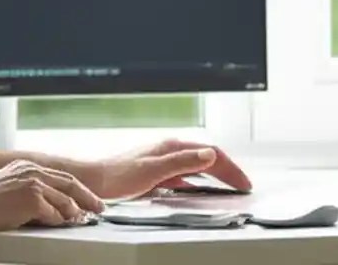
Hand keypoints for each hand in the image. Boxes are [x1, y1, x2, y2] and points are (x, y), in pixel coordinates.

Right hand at [0, 159, 105, 236]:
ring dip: (74, 213)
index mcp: (26, 165)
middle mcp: (32, 170)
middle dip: (88, 197)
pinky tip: (61, 225)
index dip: (76, 188)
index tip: (87, 196)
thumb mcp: (6, 186)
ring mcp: (34, 183)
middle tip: (98, 207)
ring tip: (82, 221)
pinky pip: (54, 214)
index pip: (59, 176)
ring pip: (65, 201)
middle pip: (70, 184)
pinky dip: (59, 221)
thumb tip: (46, 205)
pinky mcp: (33, 199)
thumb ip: (26, 189)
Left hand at [82, 139, 253, 200]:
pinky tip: (199, 190)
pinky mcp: (158, 173)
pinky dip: (200, 182)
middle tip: (243, 186)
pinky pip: (186, 176)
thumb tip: (209, 154)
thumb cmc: (118, 175)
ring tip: (229, 186)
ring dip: (216, 175)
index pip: (212, 154)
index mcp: (173, 147)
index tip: (243, 183)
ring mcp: (164, 161)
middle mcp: (170, 151)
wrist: (94, 181)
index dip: (230, 168)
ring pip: (198, 166)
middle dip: (228, 171)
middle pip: (207, 158)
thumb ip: (183, 162)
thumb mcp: (154, 170)